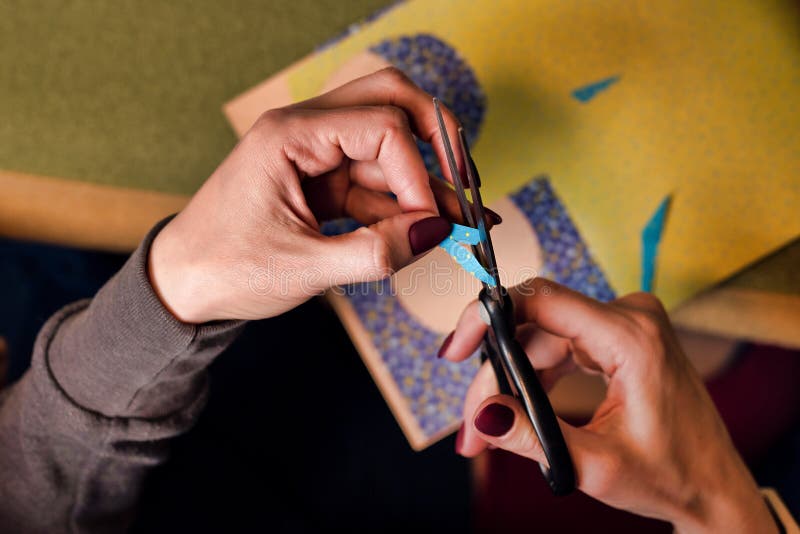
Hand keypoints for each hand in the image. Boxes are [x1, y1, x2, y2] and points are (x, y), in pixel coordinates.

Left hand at [148, 67, 487, 322]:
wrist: (182, 286)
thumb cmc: (224, 269)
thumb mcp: (303, 268)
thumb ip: (375, 252)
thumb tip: (437, 233)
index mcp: (290, 136)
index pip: (380, 127)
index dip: (417, 174)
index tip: (433, 222)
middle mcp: (305, 132)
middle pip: (388, 100)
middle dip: (435, 137)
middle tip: (468, 174)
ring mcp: (315, 155)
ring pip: (387, 146)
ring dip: (425, 181)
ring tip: (463, 220)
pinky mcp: (321, 182)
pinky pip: (374, 182)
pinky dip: (403, 205)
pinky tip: (430, 228)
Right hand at [441, 279, 776, 532]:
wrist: (714, 487)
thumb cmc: (672, 476)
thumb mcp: (594, 464)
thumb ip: (532, 435)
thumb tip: (482, 414)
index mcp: (632, 337)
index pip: (541, 299)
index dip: (488, 316)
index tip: (455, 349)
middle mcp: (630, 317)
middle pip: (534, 328)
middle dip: (495, 375)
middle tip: (471, 425)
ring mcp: (626, 325)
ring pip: (542, 340)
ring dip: (510, 381)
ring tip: (485, 429)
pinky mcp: (619, 338)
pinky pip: (560, 346)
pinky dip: (534, 378)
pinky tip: (516, 410)